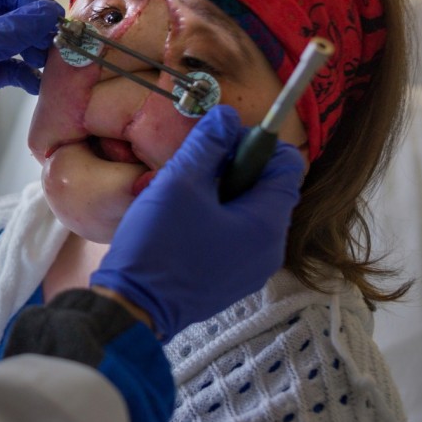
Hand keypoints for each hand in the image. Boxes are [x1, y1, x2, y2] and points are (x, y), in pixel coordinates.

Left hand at [0, 0, 62, 191]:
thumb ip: (7, 33)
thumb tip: (48, 12)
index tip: (51, 16)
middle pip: (12, 12)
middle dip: (37, 25)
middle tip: (58, 43)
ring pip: (16, 41)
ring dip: (37, 49)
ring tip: (51, 64)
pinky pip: (14, 69)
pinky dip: (29, 74)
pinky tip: (40, 85)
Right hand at [89, 106, 303, 339]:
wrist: (134, 305)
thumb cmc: (158, 244)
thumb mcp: (180, 182)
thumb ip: (208, 144)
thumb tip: (227, 116)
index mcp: (267, 223)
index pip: (288, 164)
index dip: (256, 142)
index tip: (218, 142)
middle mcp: (270, 249)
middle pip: (267, 189)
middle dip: (233, 169)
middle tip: (193, 169)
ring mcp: (252, 269)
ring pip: (248, 213)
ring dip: (221, 194)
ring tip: (182, 198)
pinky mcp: (230, 281)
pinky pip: (235, 237)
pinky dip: (215, 220)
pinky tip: (181, 223)